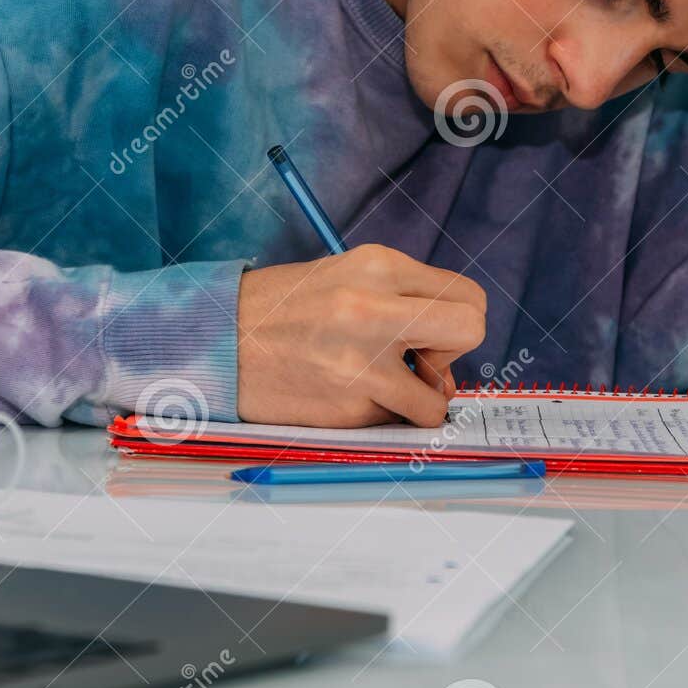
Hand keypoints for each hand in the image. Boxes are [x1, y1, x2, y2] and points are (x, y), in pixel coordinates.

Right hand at [235, 244, 486, 427]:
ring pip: (437, 398)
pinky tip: (344, 396)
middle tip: (421, 360)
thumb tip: (445, 358)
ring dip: (417, 401)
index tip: (427, 332)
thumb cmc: (282, 309)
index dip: (456, 320)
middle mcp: (374, 308)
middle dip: (455, 353)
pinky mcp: (347, 407)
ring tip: (377, 386)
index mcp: (377, 266)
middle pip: (472, 328)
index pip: (465, 295)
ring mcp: (361, 363)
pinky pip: (394, 422)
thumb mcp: (345, 276)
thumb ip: (400, 301)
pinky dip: (380, 417)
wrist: (215, 340)